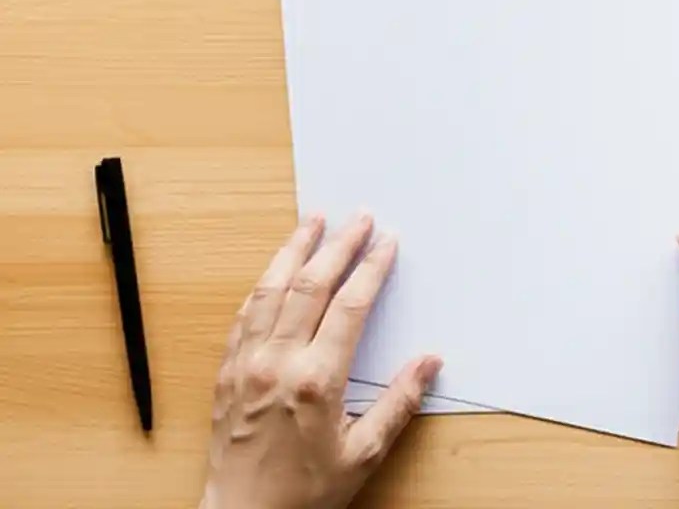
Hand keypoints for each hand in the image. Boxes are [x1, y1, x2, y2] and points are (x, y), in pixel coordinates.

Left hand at [200, 213, 440, 508]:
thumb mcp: (365, 452)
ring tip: (312, 223)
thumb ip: (399, 402)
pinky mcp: (227, 373)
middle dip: (337, 246)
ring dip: (293, 251)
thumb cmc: (303, 492)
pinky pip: (244, 315)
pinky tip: (274, 271)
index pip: (349, 306)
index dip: (371, 269)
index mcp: (315, 381)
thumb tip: (428, 363)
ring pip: (270, 291)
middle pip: (310, 286)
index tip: (387, 243)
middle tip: (358, 218)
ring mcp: (246, 364)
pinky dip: (263, 285)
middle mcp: (277, 363)